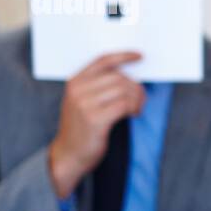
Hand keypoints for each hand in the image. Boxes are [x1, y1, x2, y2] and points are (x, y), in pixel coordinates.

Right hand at [48, 52, 144, 197]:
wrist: (68, 154)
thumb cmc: (81, 128)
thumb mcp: (83, 101)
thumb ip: (98, 86)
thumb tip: (130, 76)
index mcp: (75, 81)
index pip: (103, 60)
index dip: (124, 56)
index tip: (140, 56)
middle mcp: (78, 90)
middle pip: (118, 77)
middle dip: (135, 87)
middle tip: (141, 99)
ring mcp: (85, 104)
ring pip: (124, 90)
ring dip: (137, 99)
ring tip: (137, 108)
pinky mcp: (95, 119)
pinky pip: (124, 105)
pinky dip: (134, 108)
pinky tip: (134, 114)